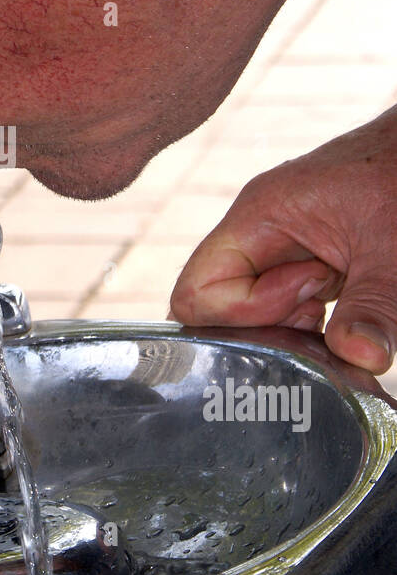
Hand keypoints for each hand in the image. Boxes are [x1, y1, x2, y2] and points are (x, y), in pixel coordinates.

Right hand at [170, 108, 396, 374]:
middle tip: (325, 308)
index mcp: (259, 215)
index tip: (310, 299)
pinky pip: (283, 305)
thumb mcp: (395, 250)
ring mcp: (281, 245)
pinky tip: (348, 310)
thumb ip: (374, 308)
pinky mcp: (306, 259)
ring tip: (342, 302)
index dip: (245, 314)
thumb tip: (360, 359)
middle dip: (269, 325)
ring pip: (251, 312)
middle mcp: (258, 231)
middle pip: (217, 307)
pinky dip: (314, 324)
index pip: (197, 291)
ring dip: (294, 327)